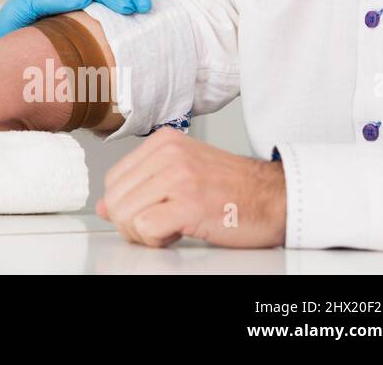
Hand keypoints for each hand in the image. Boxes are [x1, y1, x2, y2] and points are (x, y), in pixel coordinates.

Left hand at [95, 128, 286, 247]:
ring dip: (144, 233)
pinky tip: (178, 233)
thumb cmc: (234, 190)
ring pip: (124, 213)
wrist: (278, 198)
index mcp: (163, 142)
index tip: (150, 212)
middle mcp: (168, 153)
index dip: (126, 205)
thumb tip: (104, 206)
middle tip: (159, 226)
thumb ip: (142, 185)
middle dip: (130, 223)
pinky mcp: (190, 203)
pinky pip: (145, 227)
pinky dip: (156, 240)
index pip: (114, 179)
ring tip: (171, 228)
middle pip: (115, 198)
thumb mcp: (182, 174)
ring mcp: (178, 176)